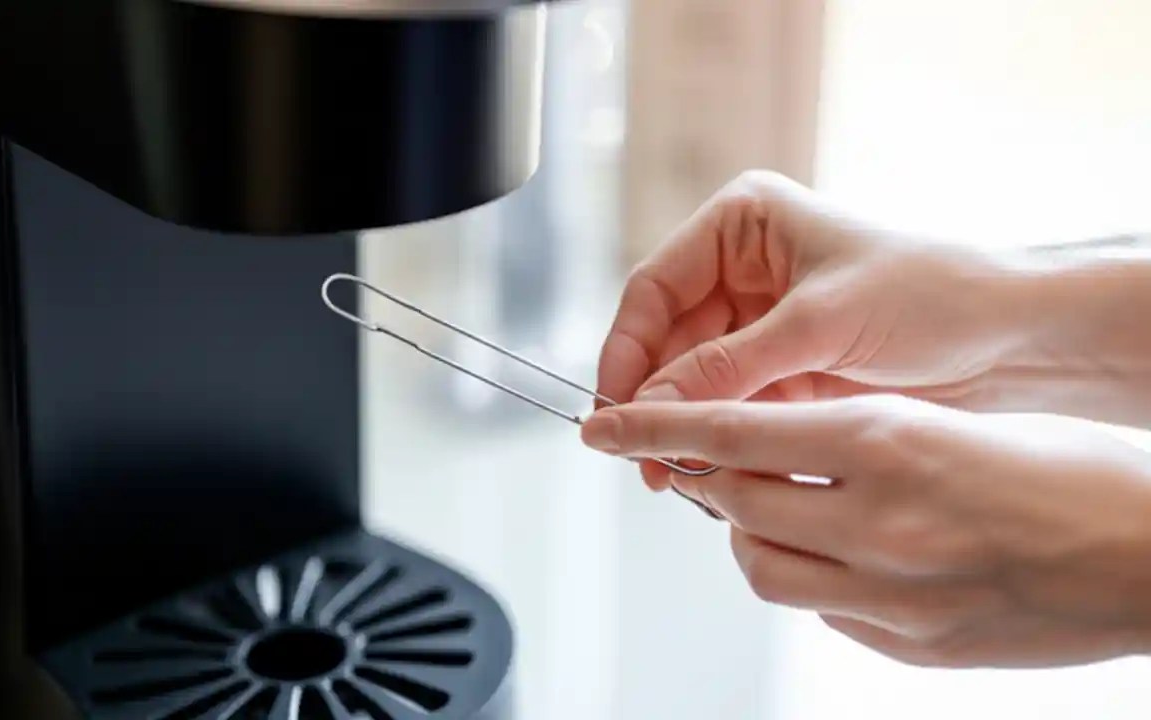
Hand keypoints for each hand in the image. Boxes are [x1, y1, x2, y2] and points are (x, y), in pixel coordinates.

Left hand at [581, 395, 1150, 667]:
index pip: (734, 432)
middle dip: (704, 479)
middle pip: (732, 503)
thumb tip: (778, 443)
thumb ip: (858, 437)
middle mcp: (878, 524)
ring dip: (748, 534)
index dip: (657, 426)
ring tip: (774, 506)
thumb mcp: (955, 423)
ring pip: (760, 569)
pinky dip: (806, 577)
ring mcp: (893, 597)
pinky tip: (836, 552)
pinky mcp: (911, 647)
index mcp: (889, 445)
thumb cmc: (1077, 475)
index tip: (603, 424)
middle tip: (704, 459)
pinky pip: (820, 613)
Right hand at [596, 170, 1030, 489]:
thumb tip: (647, 409)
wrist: (1012, 340)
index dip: (627, 349)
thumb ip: (726, 369)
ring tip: (671, 474)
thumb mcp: (816, 326)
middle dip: (653, 397)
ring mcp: (761, 321)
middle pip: (667, 338)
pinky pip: (730, 403)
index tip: (614, 405)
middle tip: (640, 454)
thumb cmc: (931, 295)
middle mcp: (744, 267)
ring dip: (683, 424)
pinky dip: (719, 436)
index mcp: (743, 223)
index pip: (655, 286)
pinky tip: (710, 467)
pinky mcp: (783, 368)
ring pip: (693, 377)